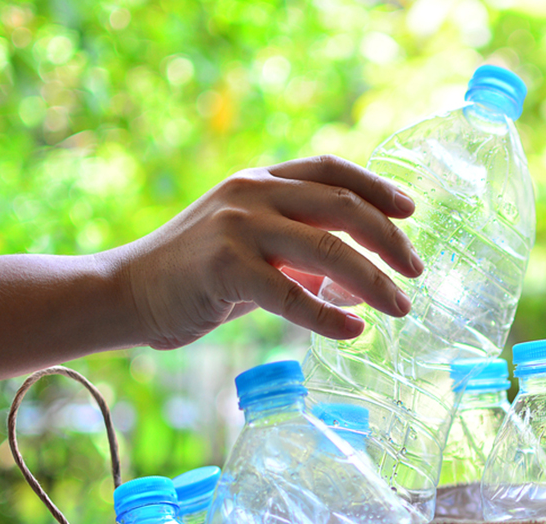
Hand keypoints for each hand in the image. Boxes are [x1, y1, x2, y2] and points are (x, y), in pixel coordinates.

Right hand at [113, 155, 422, 349]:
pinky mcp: (225, 268)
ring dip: (373, 281)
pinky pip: (292, 295)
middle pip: (342, 205)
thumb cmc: (198, 275)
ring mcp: (237, 227)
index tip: (411, 210)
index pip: (332, 169)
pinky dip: (328, 316)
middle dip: (389, 239)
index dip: (376, 187)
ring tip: (401, 307)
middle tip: (417, 270)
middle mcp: (252, 194)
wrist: (128, 293)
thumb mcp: (254, 249)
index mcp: (261, 181)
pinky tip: (354, 331)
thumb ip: (302, 256)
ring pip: (327, 249)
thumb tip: (359, 286)